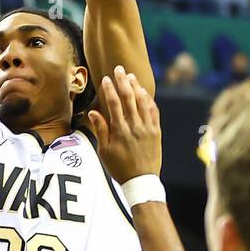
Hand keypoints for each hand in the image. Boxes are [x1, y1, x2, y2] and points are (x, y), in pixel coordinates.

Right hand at [87, 65, 161, 181]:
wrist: (141, 181)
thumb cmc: (120, 167)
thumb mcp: (104, 151)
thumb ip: (101, 130)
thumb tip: (93, 113)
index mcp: (120, 131)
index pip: (114, 104)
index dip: (110, 90)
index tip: (106, 79)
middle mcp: (135, 127)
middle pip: (129, 98)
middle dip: (123, 82)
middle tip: (119, 69)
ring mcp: (147, 128)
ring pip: (143, 102)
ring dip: (137, 87)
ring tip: (131, 77)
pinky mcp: (156, 131)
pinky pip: (153, 111)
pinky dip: (149, 100)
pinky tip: (144, 92)